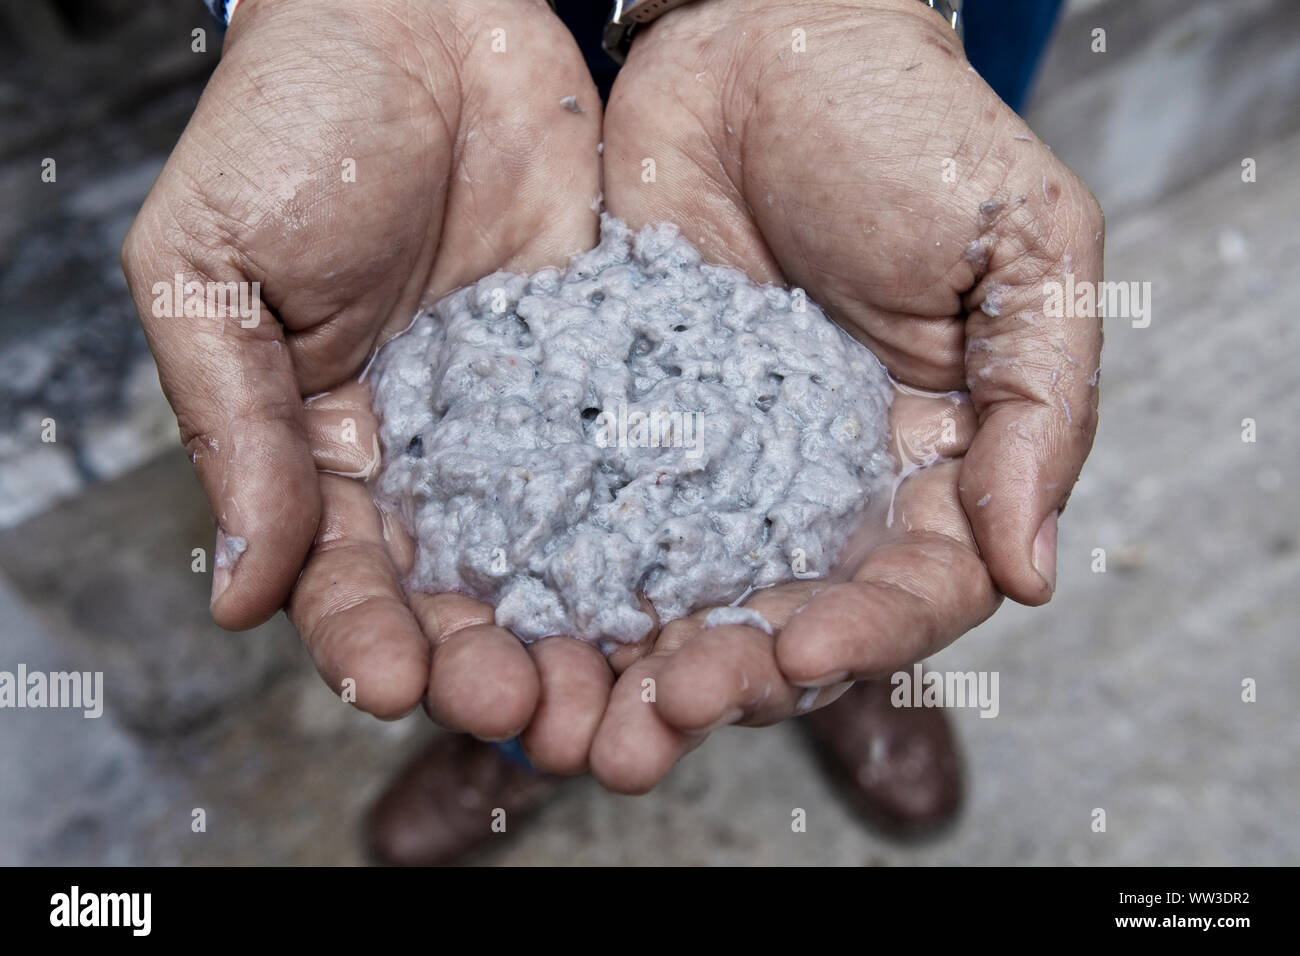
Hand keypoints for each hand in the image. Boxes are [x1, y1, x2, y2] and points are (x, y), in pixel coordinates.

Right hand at [121, 0, 608, 750]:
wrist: (418, 11)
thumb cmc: (290, 124)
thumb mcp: (215, 277)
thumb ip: (235, 434)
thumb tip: (239, 595)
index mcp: (329, 445)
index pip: (347, 575)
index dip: (369, 638)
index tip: (399, 684)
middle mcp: (436, 451)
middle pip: (468, 592)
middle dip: (496, 663)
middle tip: (535, 718)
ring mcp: (529, 417)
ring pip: (560, 555)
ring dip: (585, 635)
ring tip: (618, 697)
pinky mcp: (608, 367)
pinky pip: (635, 465)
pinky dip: (659, 536)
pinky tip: (689, 592)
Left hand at [589, 0, 1102, 790]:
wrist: (763, 38)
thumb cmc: (910, 132)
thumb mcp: (1024, 253)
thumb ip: (1038, 409)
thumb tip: (1031, 572)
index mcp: (930, 464)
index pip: (914, 590)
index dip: (865, 638)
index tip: (802, 655)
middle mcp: (821, 489)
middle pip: (786, 620)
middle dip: (731, 677)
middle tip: (666, 714)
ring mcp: (716, 467)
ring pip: (683, 596)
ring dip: (637, 664)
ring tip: (585, 714)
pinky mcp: (624, 431)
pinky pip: (594, 521)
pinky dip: (565, 584)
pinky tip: (523, 623)